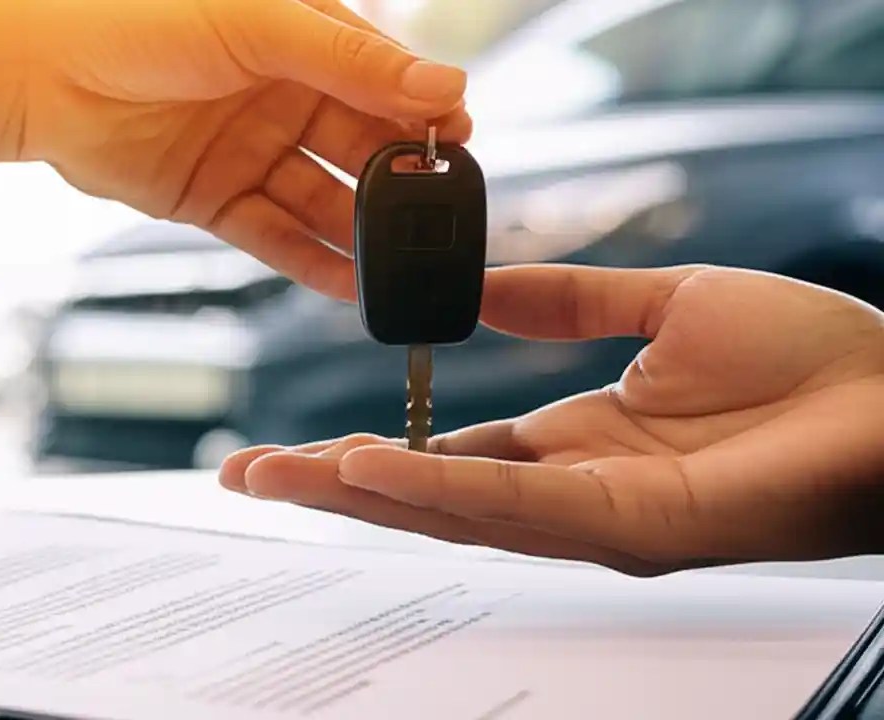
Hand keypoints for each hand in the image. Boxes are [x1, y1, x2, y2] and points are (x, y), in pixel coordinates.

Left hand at [0, 0, 471, 301]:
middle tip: (438, 220)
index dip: (426, 115)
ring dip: (363, 234)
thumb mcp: (259, 23)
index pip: (386, 81)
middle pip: (362, 148)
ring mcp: (251, 151)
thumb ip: (351, 61)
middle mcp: (284, 96)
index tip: (462, 144)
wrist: (36, 68)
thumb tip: (444, 86)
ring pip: (324, 201)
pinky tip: (351, 285)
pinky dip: (312, 263)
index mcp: (304, 39)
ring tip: (403, 268)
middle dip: (401, 185)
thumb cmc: (137, 15)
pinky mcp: (216, 199)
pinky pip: (276, 236)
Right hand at [221, 265, 883, 575]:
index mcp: (578, 444)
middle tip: (245, 477)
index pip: (448, 457)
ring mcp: (595, 518)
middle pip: (427, 499)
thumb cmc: (811, 364)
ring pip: (451, 513)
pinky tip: (371, 470)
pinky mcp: (627, 524)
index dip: (371, 455)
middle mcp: (573, 493)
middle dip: (332, 490)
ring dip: (359, 495)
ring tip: (279, 476)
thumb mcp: (664, 306)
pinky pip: (513, 506)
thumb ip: (568, 300)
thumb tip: (486, 292)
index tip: (303, 447)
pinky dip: (434, 491)